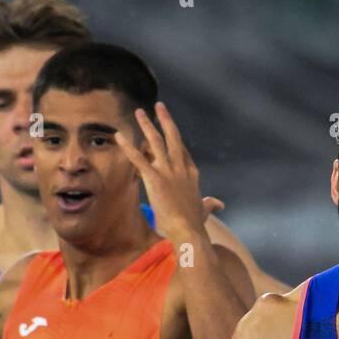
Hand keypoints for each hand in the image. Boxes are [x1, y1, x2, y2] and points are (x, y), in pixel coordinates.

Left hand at [115, 102, 207, 243]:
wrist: (189, 232)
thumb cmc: (195, 225)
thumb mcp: (204, 211)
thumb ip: (210, 204)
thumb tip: (219, 204)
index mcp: (192, 174)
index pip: (182, 151)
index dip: (175, 141)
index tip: (169, 129)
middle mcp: (181, 168)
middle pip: (173, 137)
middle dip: (165, 120)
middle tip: (159, 106)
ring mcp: (168, 171)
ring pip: (156, 141)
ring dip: (147, 125)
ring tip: (139, 112)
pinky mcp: (154, 179)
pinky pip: (138, 159)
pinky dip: (127, 146)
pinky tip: (119, 136)